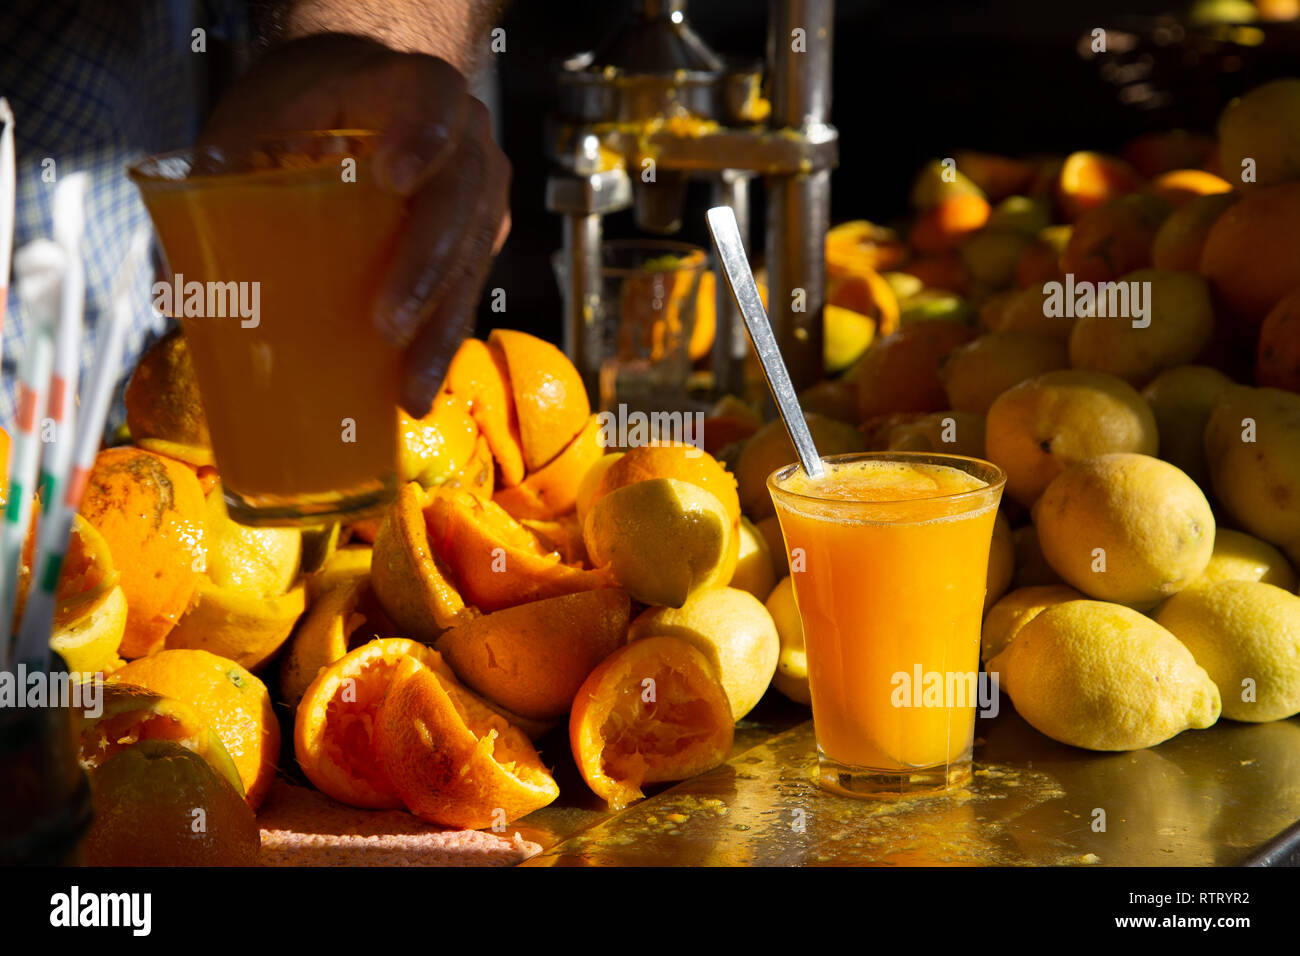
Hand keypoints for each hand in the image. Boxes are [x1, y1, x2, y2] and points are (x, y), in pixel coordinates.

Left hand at [198, 34, 510, 413]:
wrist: (369, 98)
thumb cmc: (315, 101)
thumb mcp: (267, 103)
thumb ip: (234, 152)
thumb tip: (187, 262)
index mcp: (415, 88)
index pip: (434, 99)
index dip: (423, 136)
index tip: (392, 177)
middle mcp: (465, 142)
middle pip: (460, 202)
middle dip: (427, 270)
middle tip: (388, 324)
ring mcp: (479, 197)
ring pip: (471, 263)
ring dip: (440, 332)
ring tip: (410, 391)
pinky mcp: (476, 244)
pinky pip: (465, 294)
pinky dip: (438, 345)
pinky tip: (413, 391)